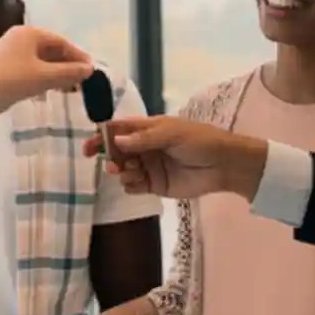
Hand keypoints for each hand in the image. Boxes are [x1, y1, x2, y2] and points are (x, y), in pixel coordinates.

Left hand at [0, 25, 92, 121]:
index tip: (91, 71)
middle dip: (68, 66)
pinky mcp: (7, 68)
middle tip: (83, 82)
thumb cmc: (11, 81)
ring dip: (57, 73)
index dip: (78, 56)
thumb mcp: (43, 77)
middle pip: (52, 50)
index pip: (61, 42)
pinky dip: (44, 78)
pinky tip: (52, 90)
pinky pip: (33, 69)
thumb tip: (90, 69)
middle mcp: (21, 39)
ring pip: (42, 61)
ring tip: (71, 88)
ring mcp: (13, 54)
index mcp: (29, 34)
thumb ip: (69, 72)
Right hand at [81, 116, 268, 200]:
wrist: (224, 165)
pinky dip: (130, 185)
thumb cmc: (200, 141)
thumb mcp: (172, 133)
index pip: (119, 129)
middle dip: (108, 156)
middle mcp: (144, 147)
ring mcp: (149, 166)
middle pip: (116, 151)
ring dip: (120, 171)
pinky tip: (137, 182)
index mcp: (148, 128)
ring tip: (130, 172)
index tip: (89, 146)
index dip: (102, 136)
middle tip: (108, 163)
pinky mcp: (154, 185)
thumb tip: (117, 139)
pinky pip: (133, 186)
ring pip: (123, 169)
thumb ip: (144, 137)